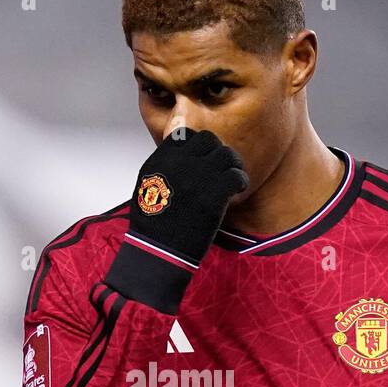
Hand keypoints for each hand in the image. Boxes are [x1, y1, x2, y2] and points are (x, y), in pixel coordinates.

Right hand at [126, 126, 248, 266]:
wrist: (159, 251)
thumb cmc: (153, 225)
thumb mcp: (146, 187)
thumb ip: (163, 167)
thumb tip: (178, 156)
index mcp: (161, 160)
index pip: (186, 135)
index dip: (199, 146)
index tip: (204, 158)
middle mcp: (179, 163)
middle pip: (209, 140)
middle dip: (218, 151)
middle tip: (222, 167)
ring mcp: (197, 177)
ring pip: (227, 154)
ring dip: (233, 165)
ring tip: (232, 179)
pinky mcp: (214, 195)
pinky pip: (237, 175)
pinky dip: (241, 181)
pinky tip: (238, 190)